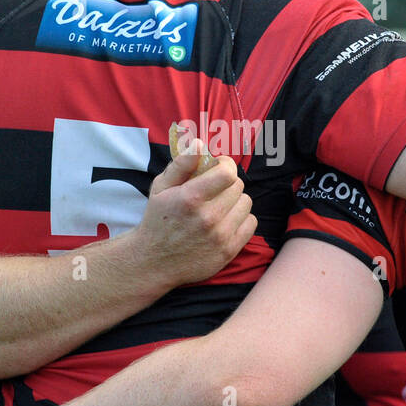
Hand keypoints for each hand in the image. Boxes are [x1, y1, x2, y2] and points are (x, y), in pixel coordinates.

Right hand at [137, 139, 257, 286]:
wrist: (153, 261)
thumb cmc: (158, 220)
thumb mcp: (161, 188)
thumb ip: (181, 164)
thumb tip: (199, 143)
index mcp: (190, 199)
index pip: (227, 173)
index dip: (226, 164)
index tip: (219, 166)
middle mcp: (207, 218)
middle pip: (237, 186)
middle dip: (227, 182)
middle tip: (214, 189)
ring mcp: (220, 237)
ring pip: (246, 203)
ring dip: (235, 201)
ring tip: (219, 205)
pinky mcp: (228, 251)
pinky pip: (251, 223)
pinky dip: (241, 219)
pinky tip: (226, 221)